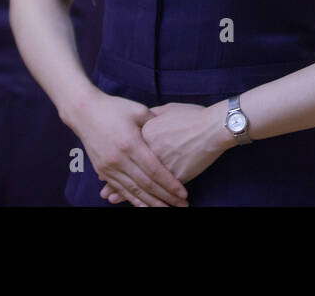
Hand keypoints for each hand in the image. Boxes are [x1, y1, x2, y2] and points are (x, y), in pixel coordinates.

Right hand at [72, 92, 187, 206]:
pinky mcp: (102, 170)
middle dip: (165, 197)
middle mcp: (119, 159)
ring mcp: (109, 167)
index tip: (183, 193)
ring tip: (167, 209)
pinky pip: (121, 189)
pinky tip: (145, 207)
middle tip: (182, 206)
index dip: (170, 184)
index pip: (154, 170)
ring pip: (134, 191)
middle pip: (146, 185)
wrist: (83, 111)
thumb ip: (155, 122)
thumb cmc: (113, 107)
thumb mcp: (138, 110)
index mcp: (131, 144)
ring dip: (151, 203)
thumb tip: (171, 132)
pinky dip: (134, 200)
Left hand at [101, 102, 233, 204]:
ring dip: (129, 196)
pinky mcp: (174, 177)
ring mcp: (160, 166)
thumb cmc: (191, 116)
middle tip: (107, 197)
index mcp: (144, 135)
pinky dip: (150, 199)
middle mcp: (148, 152)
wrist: (211, 128)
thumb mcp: (166, 110)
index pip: (125, 154)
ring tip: (117, 202)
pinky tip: (143, 205)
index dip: (114, 166)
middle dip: (116, 187)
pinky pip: (159, 190)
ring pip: (142, 185)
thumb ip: (151, 116)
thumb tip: (145, 119)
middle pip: (129, 172)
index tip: (103, 175)